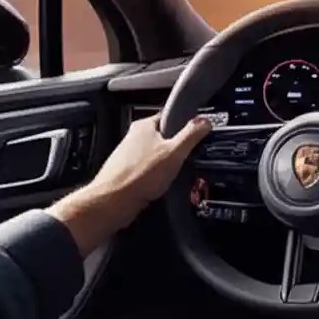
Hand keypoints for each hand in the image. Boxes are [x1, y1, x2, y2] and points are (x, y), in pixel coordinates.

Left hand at [48, 114, 211, 254]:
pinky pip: (149, 170)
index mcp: (144, 125)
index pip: (170, 116)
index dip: (185, 124)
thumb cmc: (140, 175)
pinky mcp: (127, 172)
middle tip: (187, 158)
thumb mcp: (175, 152)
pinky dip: (157, 176)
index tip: (196, 135)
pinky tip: (161, 185)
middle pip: (164, 137)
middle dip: (176, 149)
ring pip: (157, 155)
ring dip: (167, 164)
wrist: (113, 202)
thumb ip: (191, 134)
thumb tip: (205, 121)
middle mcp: (133, 137)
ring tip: (173, 174)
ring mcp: (129, 155)